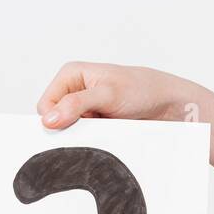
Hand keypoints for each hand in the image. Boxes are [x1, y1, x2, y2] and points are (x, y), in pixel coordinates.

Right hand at [37, 61, 197, 128]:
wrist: (168, 104)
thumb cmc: (142, 89)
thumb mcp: (107, 94)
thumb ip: (76, 104)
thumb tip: (49, 119)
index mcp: (71, 75)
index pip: (45, 105)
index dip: (56, 118)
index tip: (75, 125)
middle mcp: (75, 90)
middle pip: (55, 119)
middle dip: (70, 127)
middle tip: (93, 126)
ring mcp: (85, 108)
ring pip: (70, 130)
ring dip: (84, 133)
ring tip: (104, 126)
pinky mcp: (96, 122)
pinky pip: (84, 137)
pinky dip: (94, 138)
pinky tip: (108, 132)